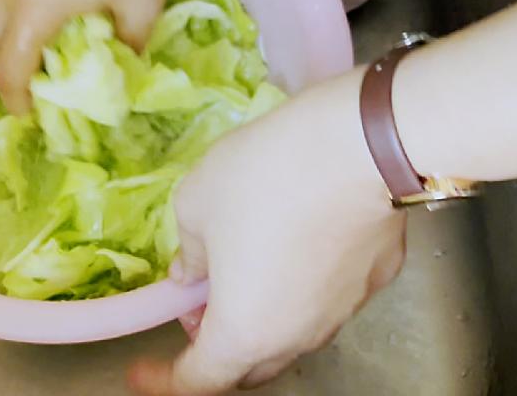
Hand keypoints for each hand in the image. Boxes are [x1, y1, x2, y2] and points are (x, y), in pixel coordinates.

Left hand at [128, 72, 405, 394]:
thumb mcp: (195, 204)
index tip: (143, 371)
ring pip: (291, 334)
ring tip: (240, 274)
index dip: (164, 380)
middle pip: (249, 367)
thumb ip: (187, 251)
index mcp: (244, 332)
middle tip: (193, 311)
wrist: (359, 144)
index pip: (198, 381)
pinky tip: (290, 248)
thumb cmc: (264, 177)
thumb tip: (191, 272)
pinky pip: (326, 299)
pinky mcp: (373, 280)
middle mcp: (296, 337)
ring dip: (259, 318)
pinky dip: (299, 289)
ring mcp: (341, 312)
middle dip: (215, 349)